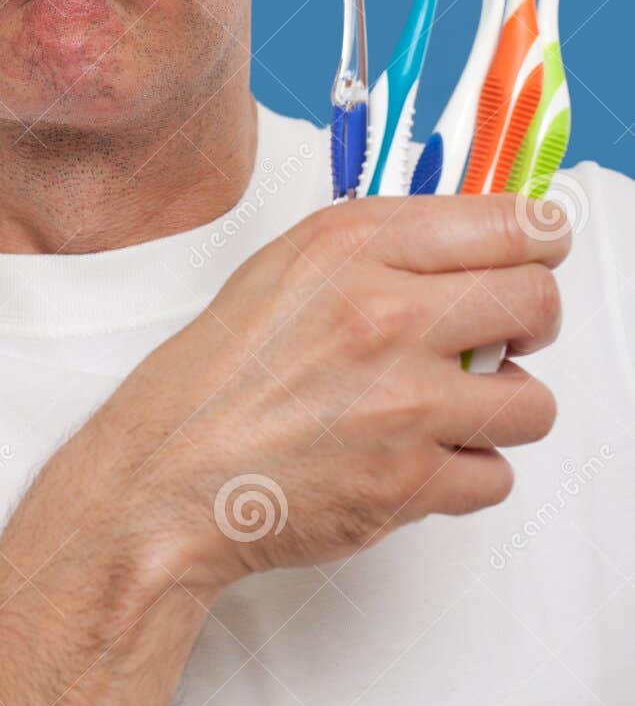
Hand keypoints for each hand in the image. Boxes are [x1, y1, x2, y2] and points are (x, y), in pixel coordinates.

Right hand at [84, 193, 566, 597]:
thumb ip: (380, 249)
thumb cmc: (216, 377)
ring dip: (502, 410)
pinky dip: (464, 475)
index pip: (511, 222)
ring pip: (534, 403)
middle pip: (539, 305)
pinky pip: (496, 477)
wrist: (165, 478)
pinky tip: (413, 461)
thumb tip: (478, 242)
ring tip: (448, 411)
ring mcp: (402, 402)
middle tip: (501, 337)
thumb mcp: (286, 270)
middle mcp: (385, 314)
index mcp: (353, 245)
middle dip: (531, 324)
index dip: (540, 241)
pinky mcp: (407, 482)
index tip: (541, 254)